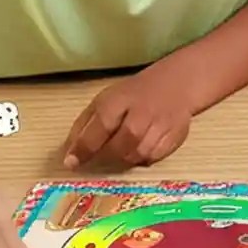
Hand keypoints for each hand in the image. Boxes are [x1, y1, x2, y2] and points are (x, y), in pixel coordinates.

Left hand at [61, 65, 193, 168]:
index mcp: (119, 100)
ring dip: (124, 158)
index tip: (71, 163)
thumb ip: (86, 123)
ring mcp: (161, 126)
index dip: (84, 148)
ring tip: (122, 149)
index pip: (99, 128)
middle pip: (119, 147)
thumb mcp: (106, 98)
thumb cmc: (135, 93)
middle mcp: (142, 113)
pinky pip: (154, 158)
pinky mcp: (175, 137)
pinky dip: (143, 158)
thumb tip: (70, 152)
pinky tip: (140, 149)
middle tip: (101, 156)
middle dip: (106, 155)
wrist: (177, 84)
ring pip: (136, 156)